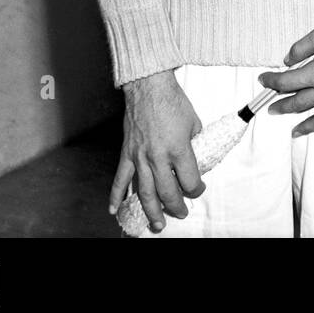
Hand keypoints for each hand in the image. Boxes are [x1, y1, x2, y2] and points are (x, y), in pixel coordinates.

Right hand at [109, 69, 204, 233]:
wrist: (149, 87)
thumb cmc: (172, 101)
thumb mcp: (194, 122)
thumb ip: (194, 143)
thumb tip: (195, 157)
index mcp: (179, 149)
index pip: (190, 180)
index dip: (197, 189)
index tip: (198, 189)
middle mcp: (158, 157)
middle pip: (168, 192)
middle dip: (176, 206)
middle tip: (181, 213)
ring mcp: (140, 156)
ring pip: (145, 192)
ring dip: (151, 211)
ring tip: (157, 225)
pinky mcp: (127, 153)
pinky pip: (120, 178)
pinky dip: (115, 195)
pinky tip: (114, 209)